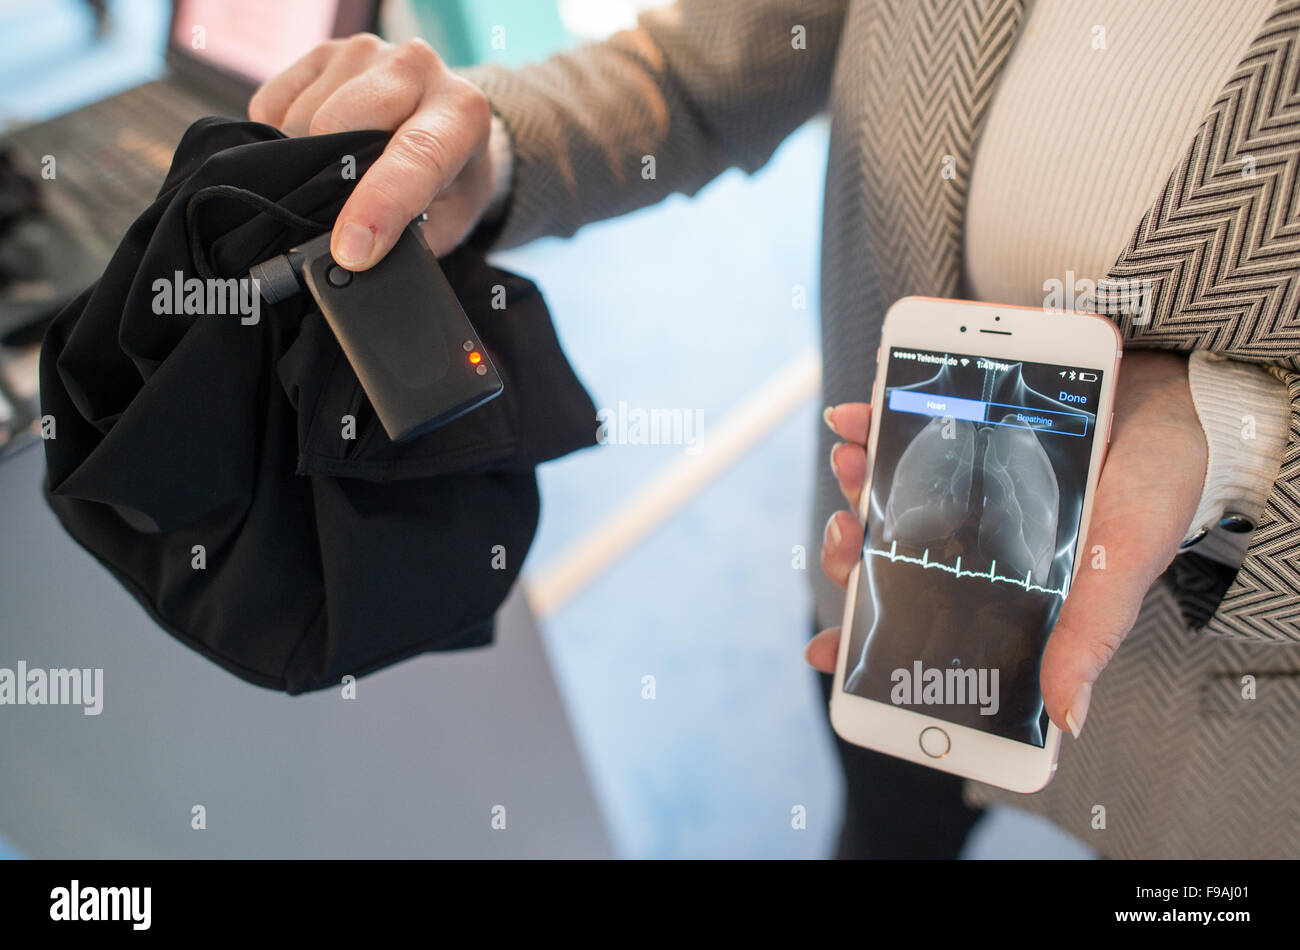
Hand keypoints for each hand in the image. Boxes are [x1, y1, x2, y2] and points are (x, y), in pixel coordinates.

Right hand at [248, 33, 497, 266]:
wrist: (449, 127)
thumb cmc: (450, 181)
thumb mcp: (447, 221)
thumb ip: (407, 242)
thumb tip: (350, 261)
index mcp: (460, 111)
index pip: (413, 155)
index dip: (378, 205)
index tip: (351, 250)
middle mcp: (415, 67)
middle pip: (338, 122)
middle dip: (324, 177)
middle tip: (332, 213)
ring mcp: (366, 51)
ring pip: (300, 116)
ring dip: (302, 159)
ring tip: (333, 175)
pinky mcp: (324, 51)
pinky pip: (273, 103)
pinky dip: (280, 137)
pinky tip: (312, 148)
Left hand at [807, 350, 1206, 737]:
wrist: (1177, 393)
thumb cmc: (1156, 483)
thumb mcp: (1127, 557)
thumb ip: (1091, 630)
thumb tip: (1067, 718)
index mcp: (1004, 587)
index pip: (927, 625)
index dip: (871, 642)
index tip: (822, 653)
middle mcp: (972, 541)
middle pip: (889, 560)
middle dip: (852, 555)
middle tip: (845, 536)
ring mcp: (958, 485)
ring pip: (883, 498)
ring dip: (854, 484)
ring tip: (848, 460)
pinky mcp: (957, 428)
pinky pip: (897, 430)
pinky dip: (869, 423)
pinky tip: (851, 415)